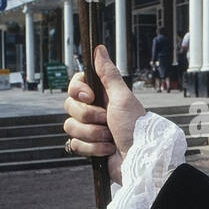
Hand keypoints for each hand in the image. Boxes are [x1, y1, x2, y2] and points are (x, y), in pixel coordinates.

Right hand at [64, 45, 146, 184]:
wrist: (139, 160)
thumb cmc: (136, 127)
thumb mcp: (123, 97)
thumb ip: (108, 74)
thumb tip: (99, 48)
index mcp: (103, 96)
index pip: (76, 85)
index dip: (78, 90)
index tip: (90, 96)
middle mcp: (94, 110)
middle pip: (69, 106)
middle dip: (88, 116)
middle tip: (107, 120)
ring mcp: (90, 129)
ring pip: (70, 126)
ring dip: (93, 134)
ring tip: (110, 137)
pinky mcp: (88, 147)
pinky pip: (74, 144)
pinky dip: (93, 149)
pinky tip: (108, 150)